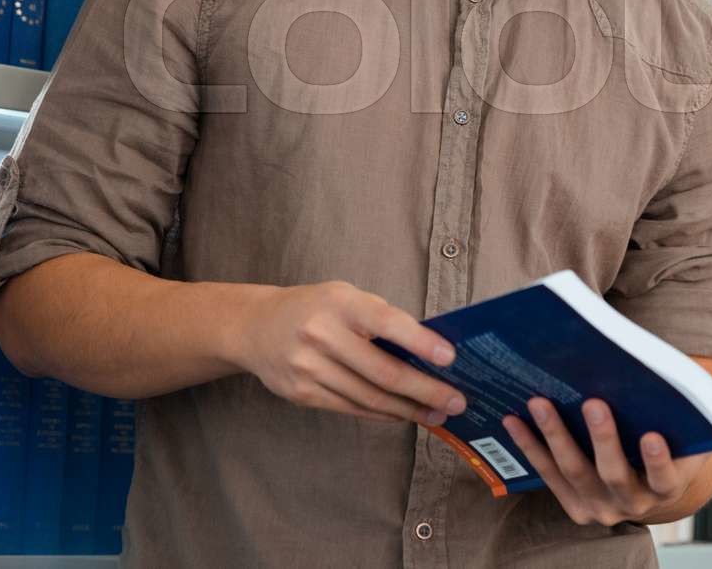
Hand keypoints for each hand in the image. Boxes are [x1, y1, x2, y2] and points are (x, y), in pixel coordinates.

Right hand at [232, 280, 466, 425]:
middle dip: (425, 390)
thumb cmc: (316, 308)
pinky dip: (382, 414)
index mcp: (340, 304)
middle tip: (456, 402)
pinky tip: (404, 414)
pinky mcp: (301, 395)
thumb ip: (382, 318)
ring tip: (438, 414)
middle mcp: (322, 336)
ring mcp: (309, 369)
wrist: (255, 327)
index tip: (450, 359)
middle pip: (382, 371)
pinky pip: (351, 408)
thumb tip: (431, 349)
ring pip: (369, 397)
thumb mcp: (347, 297)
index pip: (387, 324)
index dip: (421, 342)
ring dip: (409, 409)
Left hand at [502, 395, 711, 526]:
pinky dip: (528, 446)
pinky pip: (545, 473)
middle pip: (615, 474)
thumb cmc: (686, 446)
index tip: (656, 435)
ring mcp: (597, 506)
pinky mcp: (570, 501)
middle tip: (595, 401)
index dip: (663, 460)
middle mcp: (633, 504)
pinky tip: (514, 416)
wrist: (653, 491)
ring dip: (555, 437)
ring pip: (573, 472)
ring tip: (542, 400)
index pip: (669, 478)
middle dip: (604, 439)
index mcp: (671, 488)